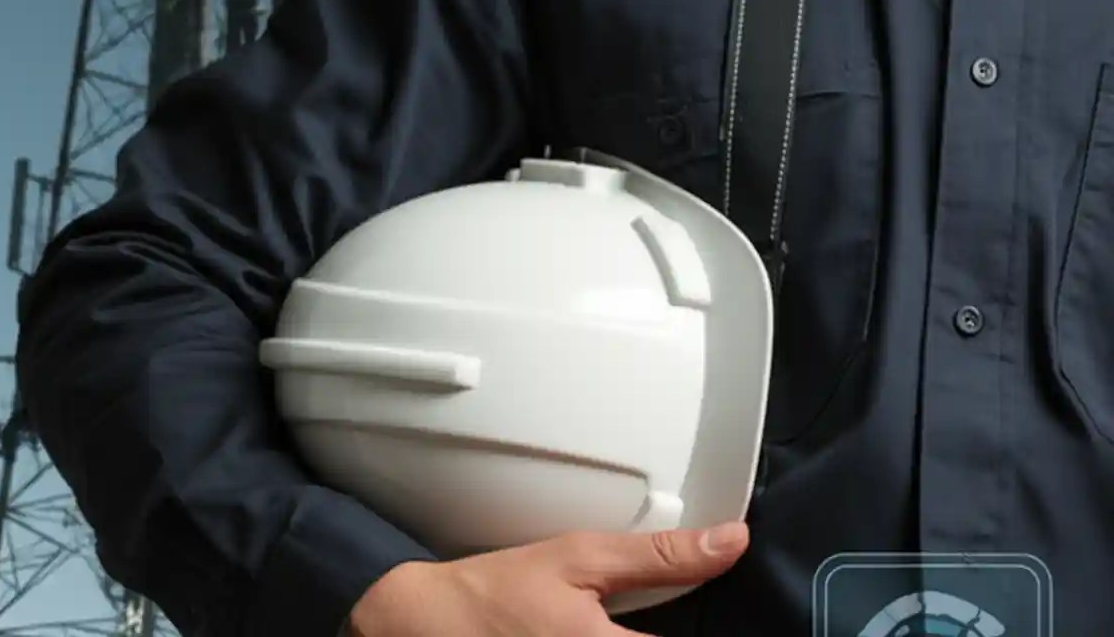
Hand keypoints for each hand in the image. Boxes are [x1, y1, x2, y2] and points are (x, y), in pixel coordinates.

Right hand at [346, 521, 748, 635]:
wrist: (421, 627)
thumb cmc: (492, 594)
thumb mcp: (578, 558)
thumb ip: (659, 557)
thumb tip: (729, 542)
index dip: (720, 626)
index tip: (749, 617)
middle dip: (675, 630)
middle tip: (645, 609)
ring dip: (646, 635)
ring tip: (627, 617)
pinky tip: (613, 630)